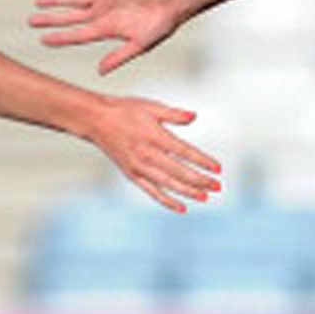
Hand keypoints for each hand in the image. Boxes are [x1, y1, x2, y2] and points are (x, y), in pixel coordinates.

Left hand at [31, 0, 183, 74]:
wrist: (174, 2)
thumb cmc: (161, 25)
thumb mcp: (139, 45)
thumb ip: (118, 57)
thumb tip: (100, 72)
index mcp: (108, 30)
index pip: (77, 35)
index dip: (60, 38)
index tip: (43, 40)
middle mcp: (103, 13)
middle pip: (71, 18)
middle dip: (51, 20)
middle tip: (31, 22)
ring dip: (57, 0)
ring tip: (38, 1)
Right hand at [85, 96, 221, 212]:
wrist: (95, 120)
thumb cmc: (124, 110)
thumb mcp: (150, 106)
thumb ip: (174, 114)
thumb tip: (194, 116)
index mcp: (154, 136)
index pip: (185, 152)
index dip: (203, 161)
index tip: (218, 168)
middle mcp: (147, 154)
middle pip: (180, 172)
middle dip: (201, 181)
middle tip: (218, 187)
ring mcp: (139, 167)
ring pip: (168, 184)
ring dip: (188, 192)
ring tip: (206, 197)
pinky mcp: (131, 174)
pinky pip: (152, 192)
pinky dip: (167, 201)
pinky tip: (182, 207)